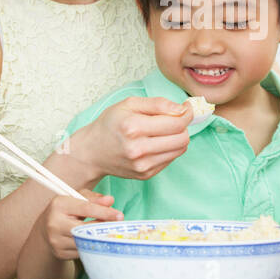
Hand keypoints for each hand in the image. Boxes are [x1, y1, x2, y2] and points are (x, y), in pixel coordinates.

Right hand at [37, 191, 122, 259]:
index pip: (86, 208)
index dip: (105, 212)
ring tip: (109, 233)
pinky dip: (91, 246)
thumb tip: (110, 201)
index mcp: (59, 205)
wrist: (44, 230)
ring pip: (85, 241)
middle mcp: (55, 223)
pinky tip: (95, 241)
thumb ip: (93, 198)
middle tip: (119, 226)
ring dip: (99, 238)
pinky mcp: (60, 253)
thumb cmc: (65, 210)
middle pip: (86, 228)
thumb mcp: (77, 198)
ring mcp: (56, 240)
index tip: (120, 215)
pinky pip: (82, 251)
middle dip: (104, 227)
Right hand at [69, 96, 191, 179]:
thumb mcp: (129, 104)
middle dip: (183, 126)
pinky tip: (155, 143)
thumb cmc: (110, 124)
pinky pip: (170, 159)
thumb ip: (158, 103)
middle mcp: (138, 149)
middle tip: (174, 120)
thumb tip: (182, 109)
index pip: (176, 123)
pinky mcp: (146, 174)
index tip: (186, 109)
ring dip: (178, 138)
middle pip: (182, 138)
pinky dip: (168, 149)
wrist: (92, 151)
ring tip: (164, 131)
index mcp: (133, 127)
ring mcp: (142, 165)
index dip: (187, 114)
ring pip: (180, 150)